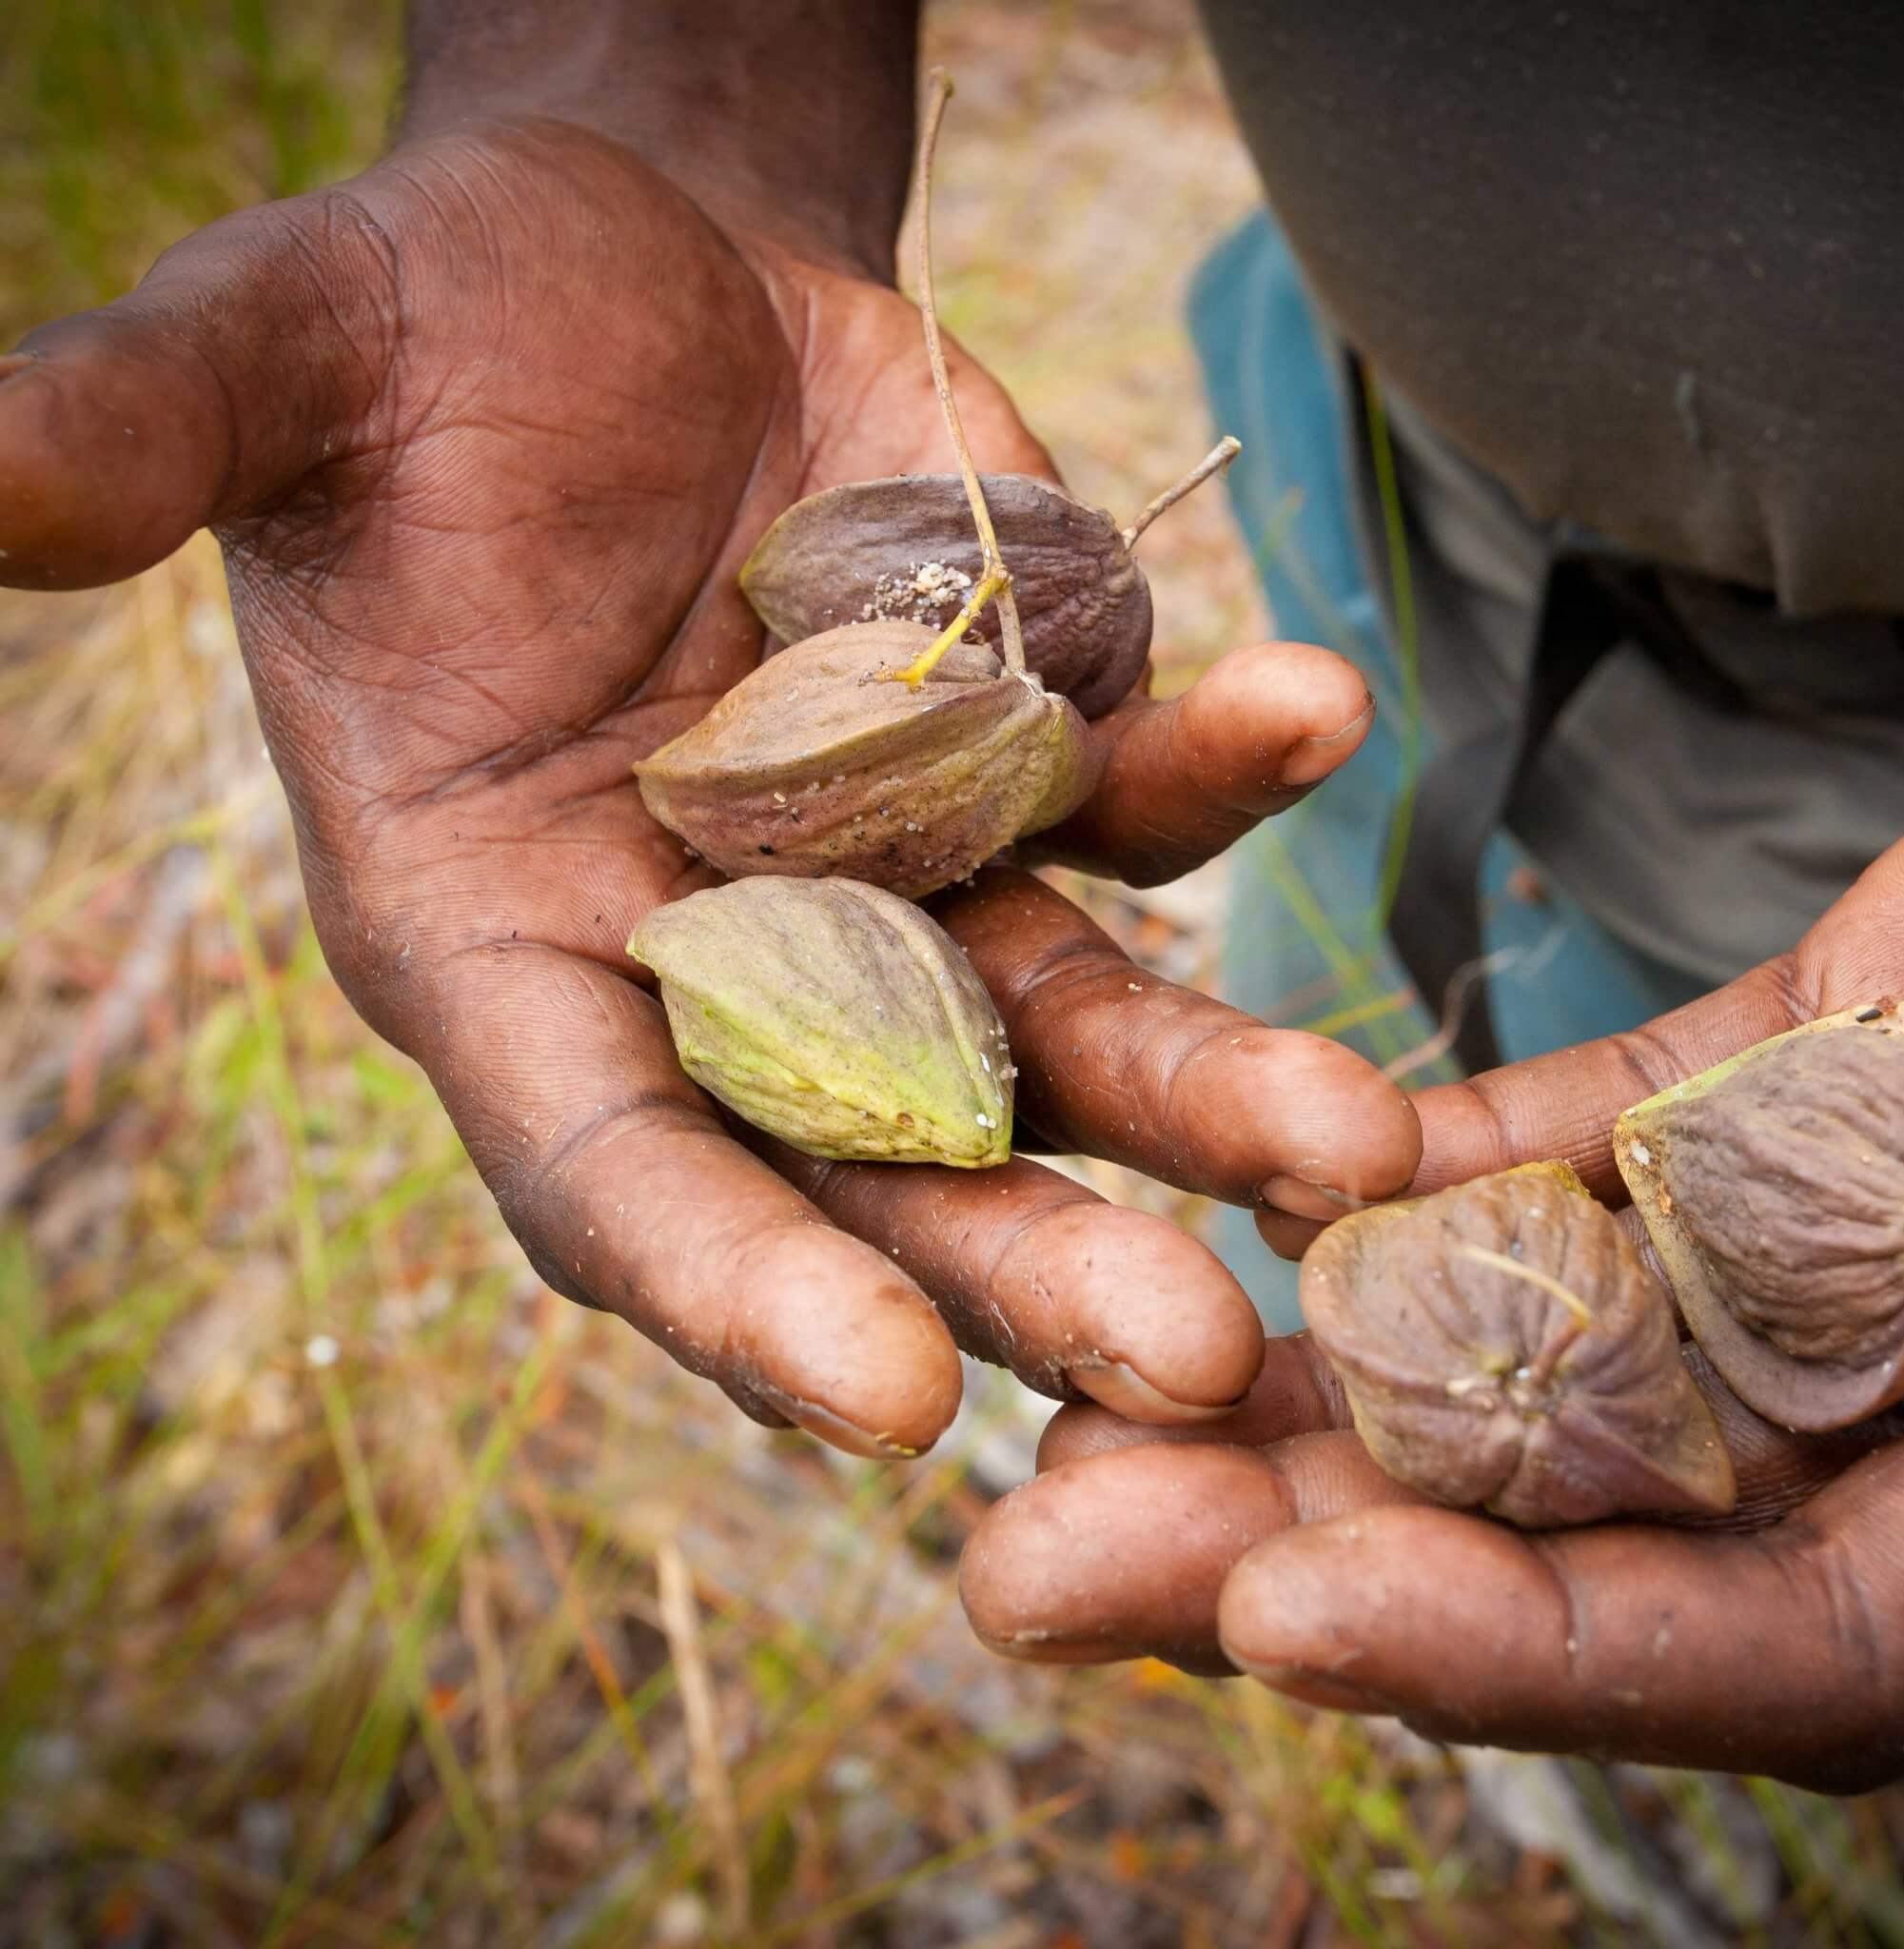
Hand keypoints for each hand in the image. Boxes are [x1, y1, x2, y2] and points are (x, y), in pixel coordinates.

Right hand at [0, 110, 1417, 1455]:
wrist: (635, 254)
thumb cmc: (427, 330)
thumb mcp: (282, 364)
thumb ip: (142, 438)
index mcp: (509, 945)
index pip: (616, 1166)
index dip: (739, 1288)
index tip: (890, 1400)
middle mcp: (720, 961)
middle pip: (888, 1161)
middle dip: (1033, 1260)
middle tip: (1190, 1357)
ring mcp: (906, 879)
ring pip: (1067, 1036)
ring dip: (1210, 1097)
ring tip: (1352, 1152)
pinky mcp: (1034, 764)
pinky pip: (1144, 796)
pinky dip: (1228, 767)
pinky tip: (1316, 706)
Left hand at [961, 578, 1903, 1789]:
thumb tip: (1859, 1317)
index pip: (1818, 1626)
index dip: (1554, 1650)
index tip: (1286, 1609)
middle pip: (1620, 1532)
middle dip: (1321, 1559)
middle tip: (1036, 1574)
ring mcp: (1887, 1212)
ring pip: (1566, 1351)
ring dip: (1310, 1394)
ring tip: (1058, 1411)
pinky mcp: (1831, 1059)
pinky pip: (1599, 1146)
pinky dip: (1434, 1185)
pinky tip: (1261, 1197)